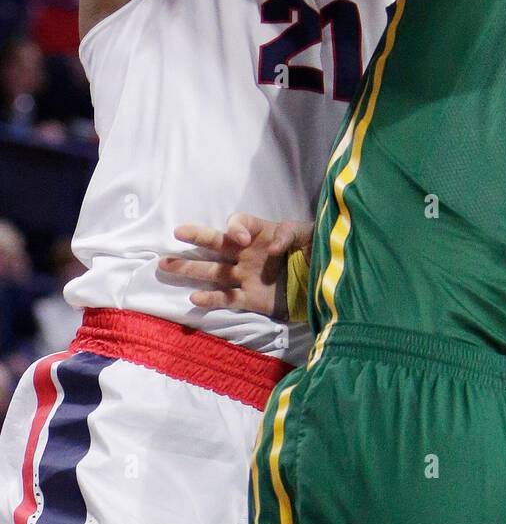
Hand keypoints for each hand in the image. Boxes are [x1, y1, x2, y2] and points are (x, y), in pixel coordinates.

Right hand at [159, 212, 312, 316]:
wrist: (323, 284)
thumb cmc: (315, 253)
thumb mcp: (308, 236)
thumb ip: (290, 234)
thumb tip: (273, 248)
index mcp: (261, 234)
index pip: (240, 223)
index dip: (236, 228)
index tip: (241, 239)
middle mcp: (248, 253)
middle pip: (217, 243)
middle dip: (197, 238)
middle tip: (176, 233)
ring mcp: (246, 276)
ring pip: (213, 271)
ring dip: (190, 269)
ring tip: (165, 265)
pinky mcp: (249, 298)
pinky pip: (226, 298)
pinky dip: (210, 300)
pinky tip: (194, 299)